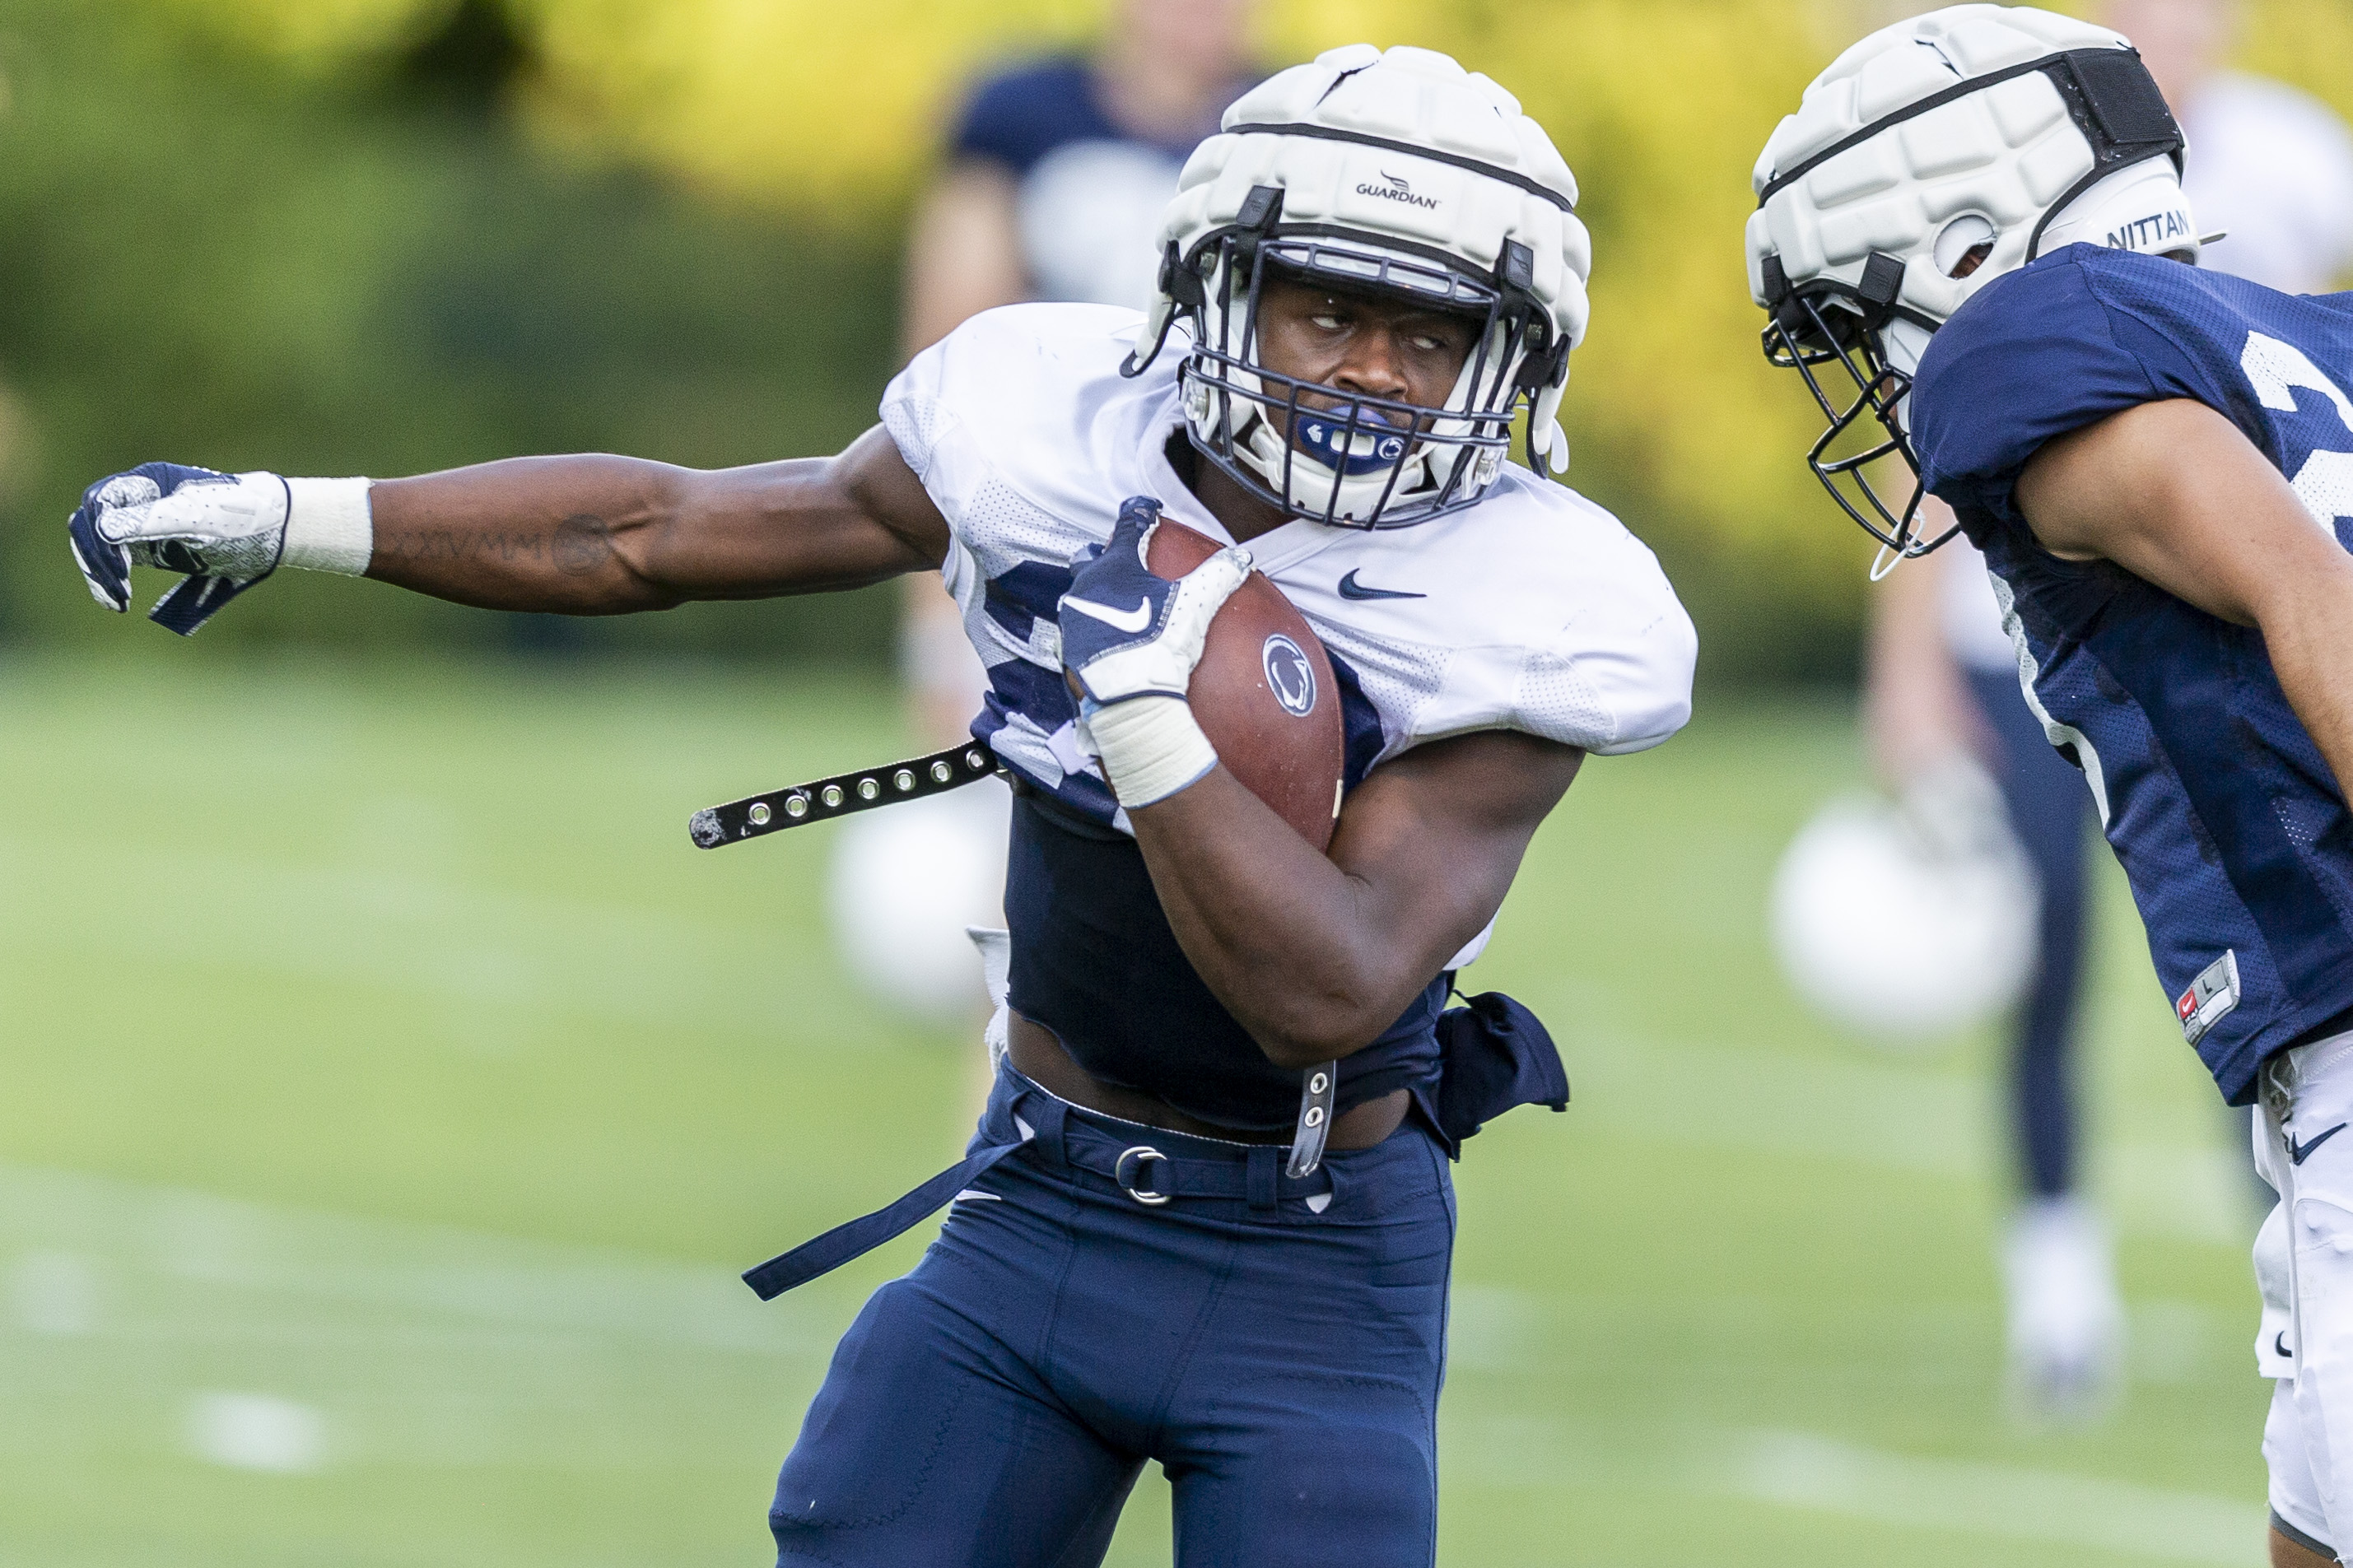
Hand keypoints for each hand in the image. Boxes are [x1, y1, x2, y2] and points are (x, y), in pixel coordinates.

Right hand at [69, 464, 289, 634]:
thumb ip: (152, 521)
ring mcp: (141, 524)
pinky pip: (115, 562)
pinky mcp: (150, 547)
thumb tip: (102, 529)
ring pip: (99, 546)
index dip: (100, 537)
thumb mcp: (197, 519)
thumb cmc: (238, 516)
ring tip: (117, 604)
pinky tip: (117, 603)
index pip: (99, 504)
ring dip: (100, 574)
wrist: (271, 531)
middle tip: (118, 593)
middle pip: (91, 526)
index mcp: (146, 482)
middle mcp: (138, 500)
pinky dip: (110, 581)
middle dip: (97, 560)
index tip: (120, 571)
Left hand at [1057, 496, 1250, 809]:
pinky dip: (1094, 624)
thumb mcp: (1196, 606)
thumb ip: (1219, 575)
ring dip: (1098, 591)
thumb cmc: (1159, 648)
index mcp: (1115, 566)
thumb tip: (1242, 557)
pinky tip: (1110, 636)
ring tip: (1119, 600)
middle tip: (1129, 560)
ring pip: (1082, 592)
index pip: (1128, 525)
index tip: (1149, 510)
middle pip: (1094, 557)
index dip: (1141, 513)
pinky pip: (1079, 625)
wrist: (1128, 700)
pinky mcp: (1068, 647)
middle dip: (1109, 554)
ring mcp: (1072, 617)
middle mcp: (1086, 585)